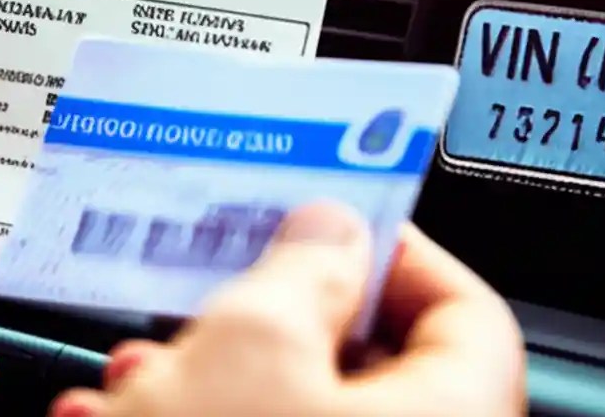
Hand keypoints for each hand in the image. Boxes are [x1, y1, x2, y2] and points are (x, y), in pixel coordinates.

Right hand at [52, 204, 525, 416]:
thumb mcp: (247, 348)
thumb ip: (299, 271)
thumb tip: (328, 229)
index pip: (466, 313)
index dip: (395, 252)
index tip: (328, 219)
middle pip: (368, 371)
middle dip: (275, 322)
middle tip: (216, 286)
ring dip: (213, 386)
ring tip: (138, 370)